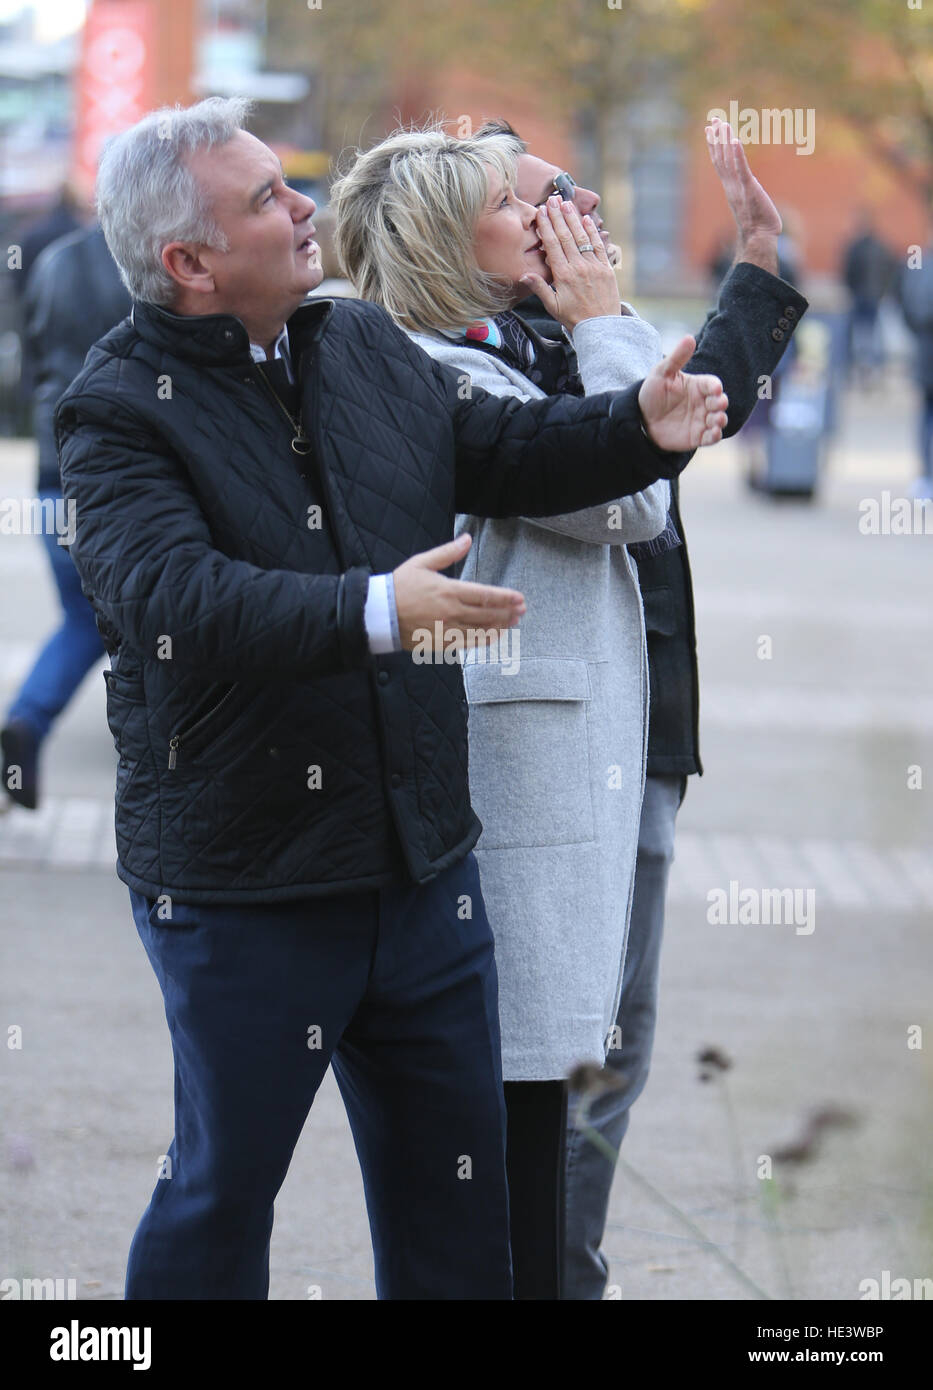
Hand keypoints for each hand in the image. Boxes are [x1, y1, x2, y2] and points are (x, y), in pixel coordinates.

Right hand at [393, 533, 525, 652]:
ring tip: (513, 623)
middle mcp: (451, 612)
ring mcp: (446, 629)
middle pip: (487, 613)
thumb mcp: (422, 562)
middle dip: (507, 612)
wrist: (380, 613)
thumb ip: (448, 552)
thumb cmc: (400, 586)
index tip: (519, 598)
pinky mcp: (440, 642)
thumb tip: (467, 538)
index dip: (505, 597)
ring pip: (480, 630)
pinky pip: (467, 643)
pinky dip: (483, 640)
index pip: (484, 594)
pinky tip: (493, 636)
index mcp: (448, 590)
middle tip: (522, 611)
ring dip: (499, 627)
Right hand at [519, 196, 620, 330]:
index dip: (546, 226)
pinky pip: (597, 245)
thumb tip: (524, 275)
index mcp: (563, 276)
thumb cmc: (574, 318)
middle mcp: (578, 267)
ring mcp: (593, 266)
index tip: (541, 212)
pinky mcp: (606, 268)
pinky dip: (592, 231)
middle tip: (551, 200)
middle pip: (566, 236)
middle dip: (558, 216)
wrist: (601, 327)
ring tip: (566, 204)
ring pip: (581, 237)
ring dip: (573, 219)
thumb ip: (539, 289)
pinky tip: (586, 219)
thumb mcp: (553, 307)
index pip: (552, 245)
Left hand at [638, 336, 728, 449]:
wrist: (641, 419)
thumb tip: (689, 338)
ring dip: (721, 420)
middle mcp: (703, 403)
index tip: (715, 388)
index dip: (715, 386)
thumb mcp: (661, 373)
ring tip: (717, 419)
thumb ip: (676, 358)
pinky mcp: (697, 437)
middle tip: (717, 403)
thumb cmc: (653, 393)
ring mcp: (701, 420)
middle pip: (720, 402)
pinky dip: (715, 436)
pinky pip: (711, 438)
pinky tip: (714, 433)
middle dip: (721, 403)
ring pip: (718, 420)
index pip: (712, 384)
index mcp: (698, 386)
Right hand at [706, 116, 781, 245]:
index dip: (714, 147)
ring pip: (728, 160)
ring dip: (724, 141)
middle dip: (716, 139)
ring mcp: (738, 187)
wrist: (758, 237)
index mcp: (730, 188)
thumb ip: (747, 194)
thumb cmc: (758, 224)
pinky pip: (741, 168)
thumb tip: (750, 192)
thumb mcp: (750, 204)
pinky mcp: (749, 188)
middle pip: (720, 158)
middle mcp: (731, 186)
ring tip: (722, 124)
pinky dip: (737, 154)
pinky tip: (734, 140)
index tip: (710, 131)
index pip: (720, 163)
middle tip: (713, 120)